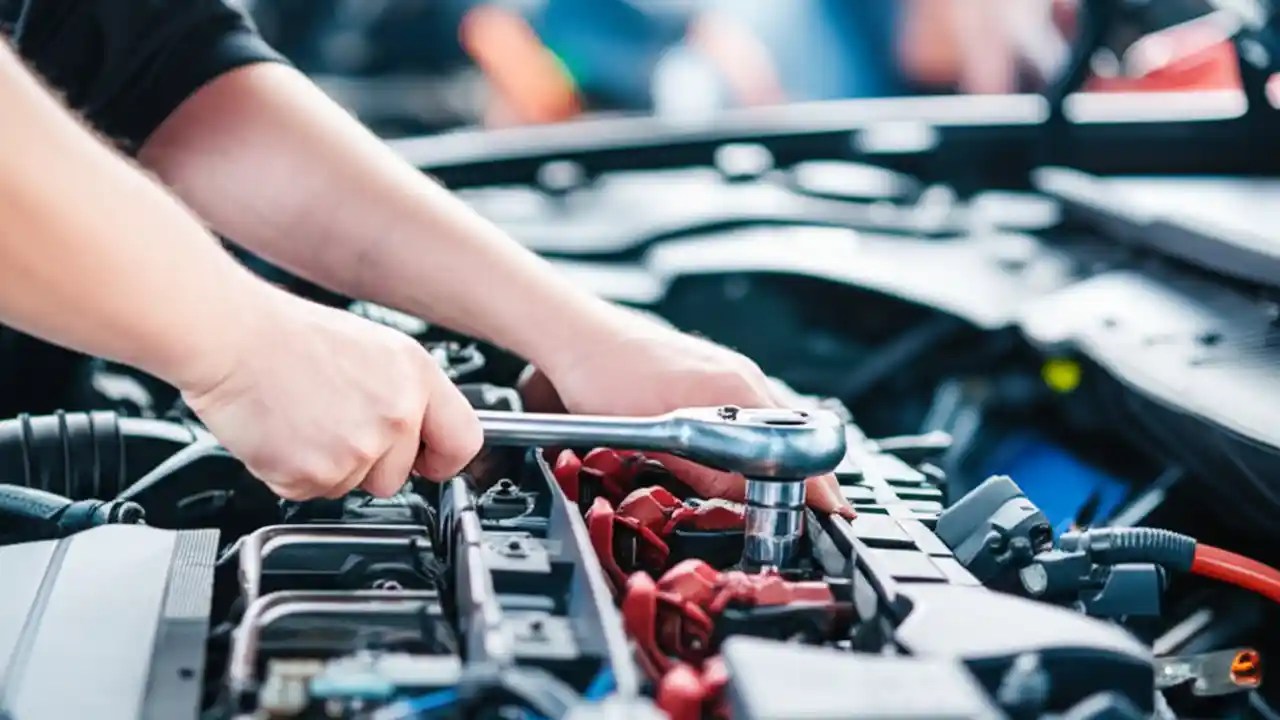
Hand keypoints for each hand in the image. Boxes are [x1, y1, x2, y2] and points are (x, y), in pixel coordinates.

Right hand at [180, 287, 481, 499]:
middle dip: (369, 462)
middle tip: (331, 423)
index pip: (463, 440)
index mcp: (416, 375)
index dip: (443, 458)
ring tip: (304, 419)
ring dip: (329, 467)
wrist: (230, 336)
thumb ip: (404, 392)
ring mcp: (359, 447)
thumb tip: (417, 428)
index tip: (427, 462)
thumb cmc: (287, 336)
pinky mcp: (317, 473)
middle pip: (399, 475)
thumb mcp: (373, 349)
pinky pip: (314, 492)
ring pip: (354, 486)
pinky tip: (284, 433)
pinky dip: (294, 473)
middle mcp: (397, 412)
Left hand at [522, 308, 853, 516]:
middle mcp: (740, 376)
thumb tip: (748, 499)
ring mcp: (727, 372)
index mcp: (736, 388)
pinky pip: (749, 411)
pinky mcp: (710, 373)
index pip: (796, 444)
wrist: (577, 336)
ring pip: (771, 423)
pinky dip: (757, 438)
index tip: (833, 512)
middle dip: (807, 475)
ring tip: (786, 493)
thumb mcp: (658, 438)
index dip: (817, 484)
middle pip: (792, 434)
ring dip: (780, 458)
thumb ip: (708, 471)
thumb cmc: (605, 376)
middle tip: (817, 512)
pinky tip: (747, 457)